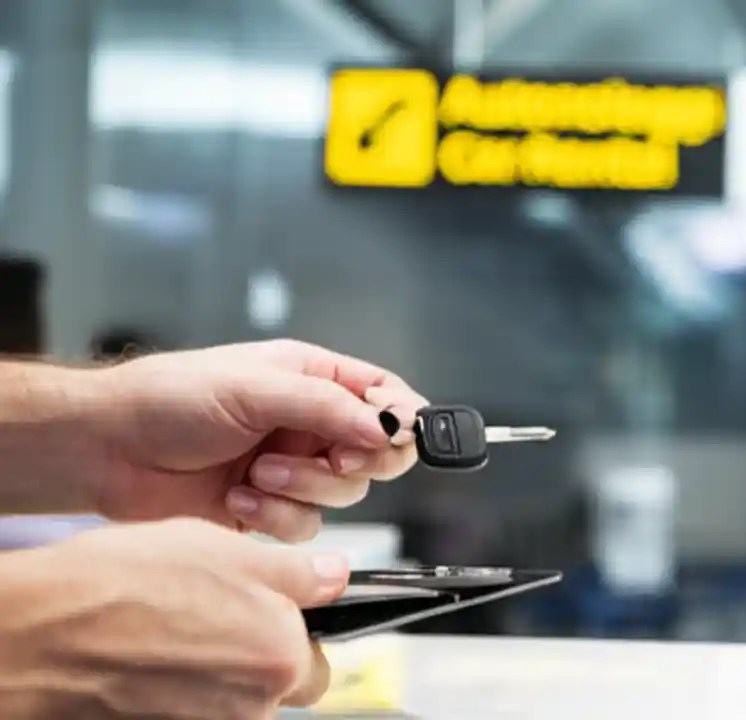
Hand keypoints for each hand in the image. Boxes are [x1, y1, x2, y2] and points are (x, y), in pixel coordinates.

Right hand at [0, 519, 348, 716]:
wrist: (40, 633)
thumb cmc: (123, 586)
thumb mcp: (227, 549)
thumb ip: (295, 572)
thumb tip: (336, 577)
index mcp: (281, 656)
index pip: (315, 658)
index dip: (292, 630)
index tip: (265, 611)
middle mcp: (253, 705)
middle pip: (277, 687)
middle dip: (259, 658)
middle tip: (213, 621)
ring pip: (235, 702)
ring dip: (216, 674)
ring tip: (171, 633)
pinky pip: (192, 712)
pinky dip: (178, 693)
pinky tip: (150, 659)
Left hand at [88, 339, 426, 540]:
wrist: (107, 449)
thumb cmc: (168, 398)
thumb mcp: (256, 388)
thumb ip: (329, 407)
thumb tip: (388, 427)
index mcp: (313, 378)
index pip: (386, 395)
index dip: (400, 418)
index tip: (392, 435)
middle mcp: (309, 423)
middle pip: (377, 452)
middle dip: (356, 461)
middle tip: (332, 459)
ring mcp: (292, 467)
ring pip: (344, 493)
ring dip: (305, 488)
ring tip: (260, 474)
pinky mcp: (269, 509)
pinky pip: (306, 525)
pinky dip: (276, 517)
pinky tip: (238, 500)